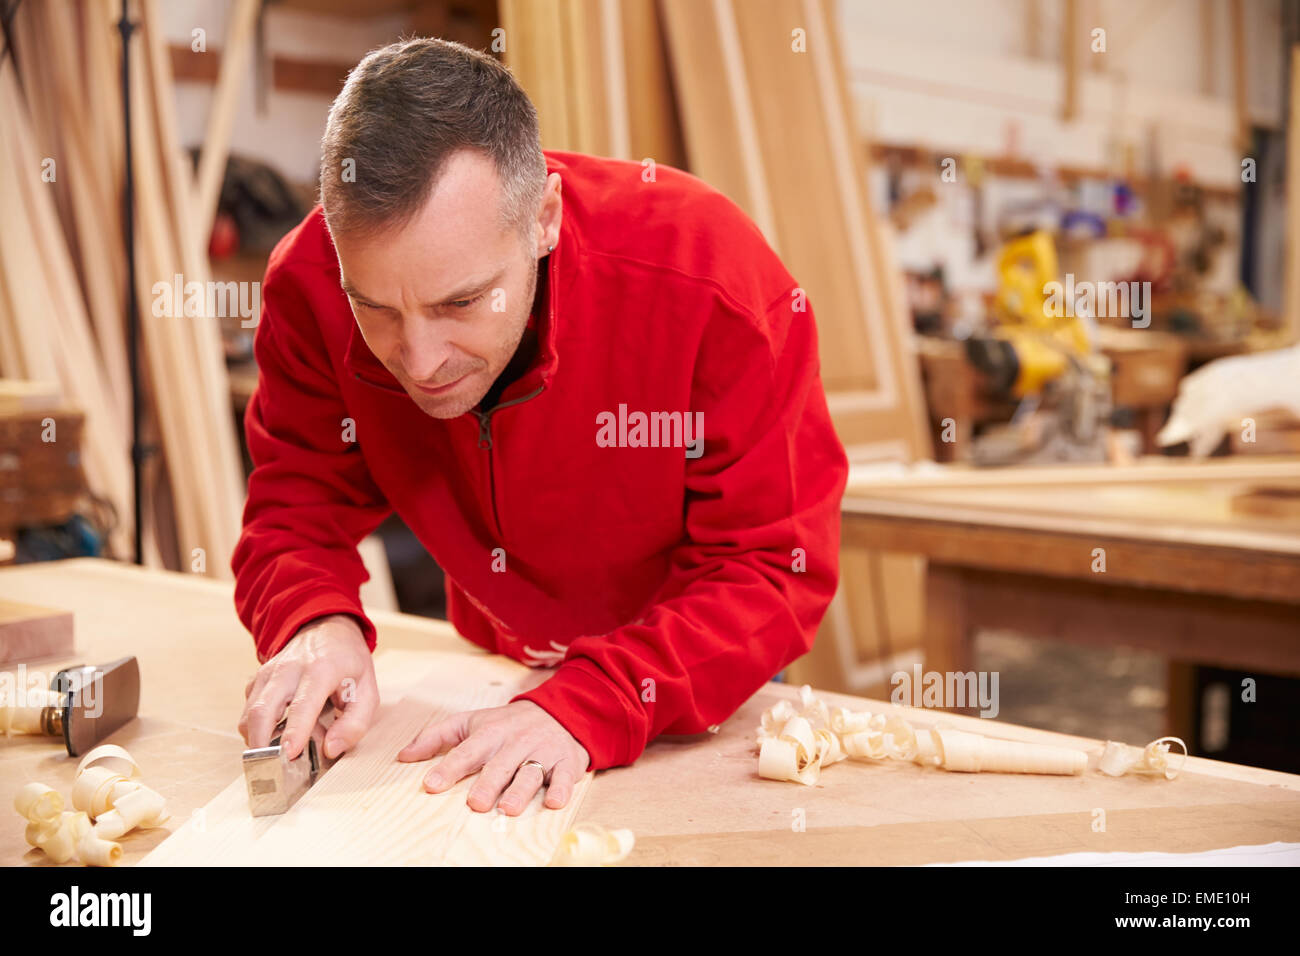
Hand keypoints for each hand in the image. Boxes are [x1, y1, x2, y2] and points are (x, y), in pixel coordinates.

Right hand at [239, 614, 378, 760]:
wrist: (325, 628)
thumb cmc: (348, 662)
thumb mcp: (367, 689)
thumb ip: (355, 723)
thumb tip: (331, 749)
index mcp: (321, 670)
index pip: (303, 704)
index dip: (295, 731)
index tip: (288, 753)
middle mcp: (289, 669)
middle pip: (263, 709)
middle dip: (262, 743)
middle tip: (273, 767)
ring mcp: (269, 673)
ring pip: (251, 713)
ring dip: (259, 739)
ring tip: (281, 749)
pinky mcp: (257, 680)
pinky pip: (249, 710)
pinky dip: (257, 729)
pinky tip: (276, 732)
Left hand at [398, 700, 588, 814]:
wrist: (561, 711)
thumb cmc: (508, 723)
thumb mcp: (471, 721)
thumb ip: (436, 736)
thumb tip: (403, 756)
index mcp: (490, 733)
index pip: (467, 751)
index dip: (449, 767)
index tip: (431, 784)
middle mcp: (516, 742)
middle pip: (500, 765)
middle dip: (488, 783)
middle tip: (474, 803)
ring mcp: (542, 751)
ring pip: (530, 772)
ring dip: (520, 790)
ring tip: (508, 808)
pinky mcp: (567, 761)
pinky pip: (566, 776)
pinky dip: (561, 788)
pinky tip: (554, 802)